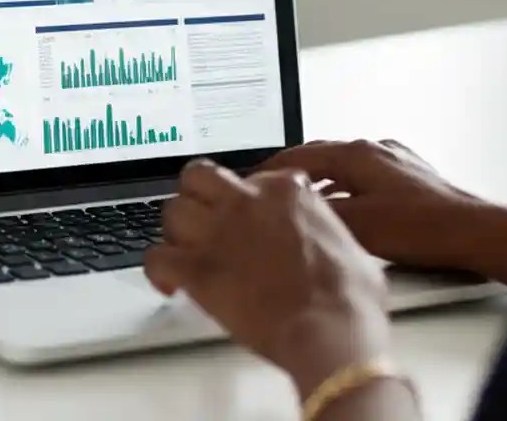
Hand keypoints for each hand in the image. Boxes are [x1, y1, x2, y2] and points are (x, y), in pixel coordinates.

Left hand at [144, 159, 392, 399]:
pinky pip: (155, 257)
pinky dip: (158, 270)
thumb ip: (323, 229)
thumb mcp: (350, 245)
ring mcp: (217, 232)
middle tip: (203, 218)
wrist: (328, 330)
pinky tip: (168, 283)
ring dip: (176, 230)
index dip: (248, 199)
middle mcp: (246, 202)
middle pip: (200, 176)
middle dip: (197, 194)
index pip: (254, 178)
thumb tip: (320, 238)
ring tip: (185, 249)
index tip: (249, 218)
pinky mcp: (196, 269)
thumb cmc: (349, 298)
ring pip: (173, 210)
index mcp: (286, 191)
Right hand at [256, 139, 506, 287]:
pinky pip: (365, 176)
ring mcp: (394, 161)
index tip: (251, 176)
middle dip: (293, 170)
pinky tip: (344, 204)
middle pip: (320, 155)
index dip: (271, 167)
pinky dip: (345, 186)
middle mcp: (374, 150)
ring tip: (302, 196)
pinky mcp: (409, 177)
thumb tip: (288, 209)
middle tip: (270, 184)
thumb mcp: (356, 225)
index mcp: (356, 154)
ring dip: (320, 179)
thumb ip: (317, 212)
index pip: (299, 154)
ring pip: (343, 165)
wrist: (471, 233)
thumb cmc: (423, 227)